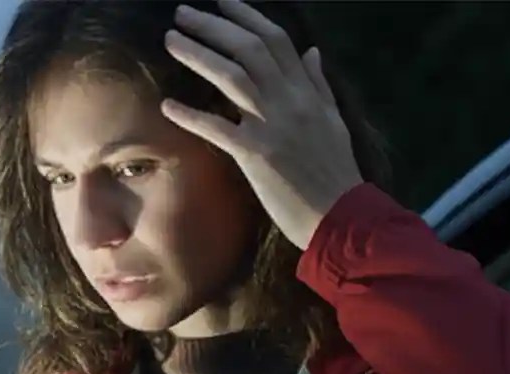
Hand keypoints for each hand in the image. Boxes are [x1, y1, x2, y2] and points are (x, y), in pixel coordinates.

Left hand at [162, 0, 363, 249]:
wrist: (341, 216)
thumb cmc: (335, 173)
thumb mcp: (333, 121)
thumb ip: (318, 84)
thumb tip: (312, 51)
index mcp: (307, 92)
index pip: (276, 40)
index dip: (247, 16)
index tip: (223, 1)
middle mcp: (290, 101)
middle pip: (248, 49)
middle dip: (213, 26)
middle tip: (182, 14)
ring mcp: (273, 126)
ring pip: (231, 77)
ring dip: (198, 54)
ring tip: (170, 40)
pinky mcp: (256, 155)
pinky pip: (217, 128)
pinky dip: (190, 115)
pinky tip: (167, 105)